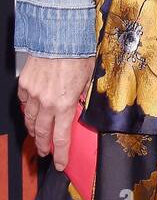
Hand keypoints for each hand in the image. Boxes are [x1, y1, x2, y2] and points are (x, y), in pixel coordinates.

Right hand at [17, 55, 96, 170]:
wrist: (58, 36)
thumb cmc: (77, 53)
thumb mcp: (89, 77)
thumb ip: (83, 94)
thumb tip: (82, 103)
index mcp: (65, 104)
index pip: (61, 138)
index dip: (61, 154)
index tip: (60, 163)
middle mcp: (47, 103)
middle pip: (42, 133)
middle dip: (44, 145)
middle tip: (45, 151)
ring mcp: (33, 94)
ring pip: (30, 120)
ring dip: (34, 130)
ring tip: (37, 136)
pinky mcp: (24, 84)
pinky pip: (24, 103)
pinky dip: (27, 109)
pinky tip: (31, 112)